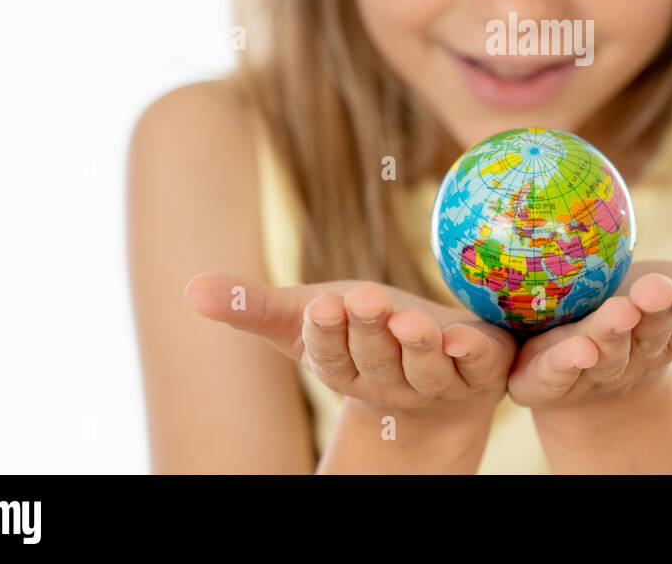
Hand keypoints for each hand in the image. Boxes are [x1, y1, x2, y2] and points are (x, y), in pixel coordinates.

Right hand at [185, 273, 516, 423]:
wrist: (437, 372)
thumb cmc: (365, 332)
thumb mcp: (309, 315)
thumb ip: (255, 305)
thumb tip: (190, 288)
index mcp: (343, 366)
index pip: (329, 354)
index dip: (326, 333)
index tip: (322, 306)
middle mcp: (388, 381)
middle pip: (374, 359)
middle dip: (369, 330)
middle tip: (365, 298)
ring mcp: (436, 382)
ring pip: (425, 369)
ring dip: (417, 345)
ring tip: (409, 319)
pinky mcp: (482, 371)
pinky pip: (479, 367)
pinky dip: (472, 353)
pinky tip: (464, 336)